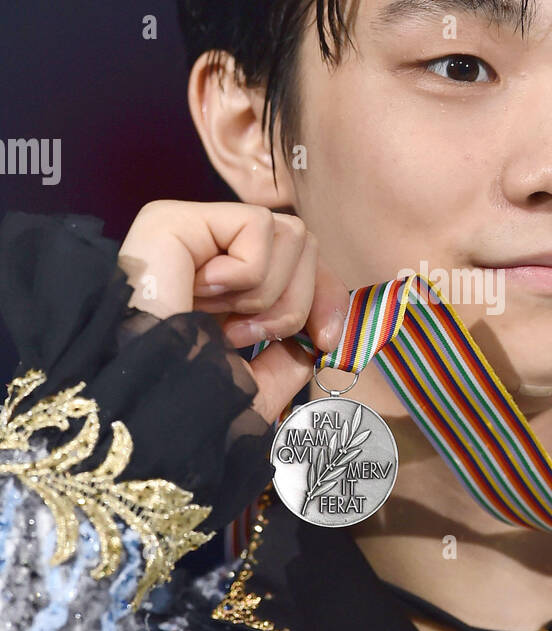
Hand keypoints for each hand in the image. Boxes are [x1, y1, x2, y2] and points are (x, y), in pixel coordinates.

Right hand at [118, 201, 349, 423]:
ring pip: (290, 234)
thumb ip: (285, 361)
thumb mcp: (252, 390)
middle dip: (297, 303)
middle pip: (303, 245)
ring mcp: (190, 235)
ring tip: (223, 322)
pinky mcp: (174, 219)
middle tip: (247, 337)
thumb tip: (312, 341)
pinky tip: (203, 292)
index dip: (325, 297)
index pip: (299, 268)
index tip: (329, 342)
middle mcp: (207, 258)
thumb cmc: (186, 411)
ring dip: (270, 295)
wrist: (143, 411)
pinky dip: (249, 272)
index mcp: (223, 294)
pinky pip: (259, 224)